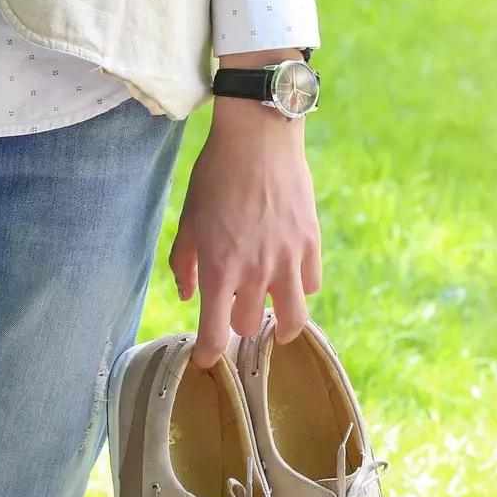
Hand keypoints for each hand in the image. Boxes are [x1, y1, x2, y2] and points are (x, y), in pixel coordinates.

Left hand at [172, 58, 321, 368]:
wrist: (258, 137)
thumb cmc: (216, 175)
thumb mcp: (189, 220)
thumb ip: (184, 264)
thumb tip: (189, 296)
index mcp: (219, 269)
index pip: (214, 335)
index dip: (207, 355)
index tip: (204, 360)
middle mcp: (255, 272)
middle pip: (248, 327)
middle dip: (236, 324)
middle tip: (233, 311)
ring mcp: (288, 261)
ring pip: (292, 320)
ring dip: (278, 325)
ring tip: (273, 320)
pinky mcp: (311, 245)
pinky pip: (310, 285)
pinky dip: (299, 288)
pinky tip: (289, 277)